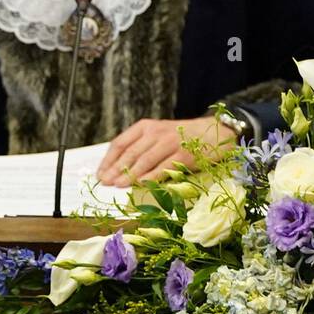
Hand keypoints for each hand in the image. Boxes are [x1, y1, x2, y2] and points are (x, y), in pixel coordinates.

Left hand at [96, 116, 239, 186]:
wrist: (214, 133)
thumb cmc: (182, 138)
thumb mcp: (158, 135)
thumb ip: (140, 147)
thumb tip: (117, 170)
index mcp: (146, 126)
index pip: (120, 143)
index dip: (108, 160)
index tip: (100, 174)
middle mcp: (156, 132)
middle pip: (130, 153)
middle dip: (115, 170)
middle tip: (105, 183)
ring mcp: (170, 143)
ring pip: (144, 160)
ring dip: (129, 175)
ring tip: (118, 186)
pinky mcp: (183, 154)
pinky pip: (162, 168)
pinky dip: (150, 177)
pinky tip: (139, 185)